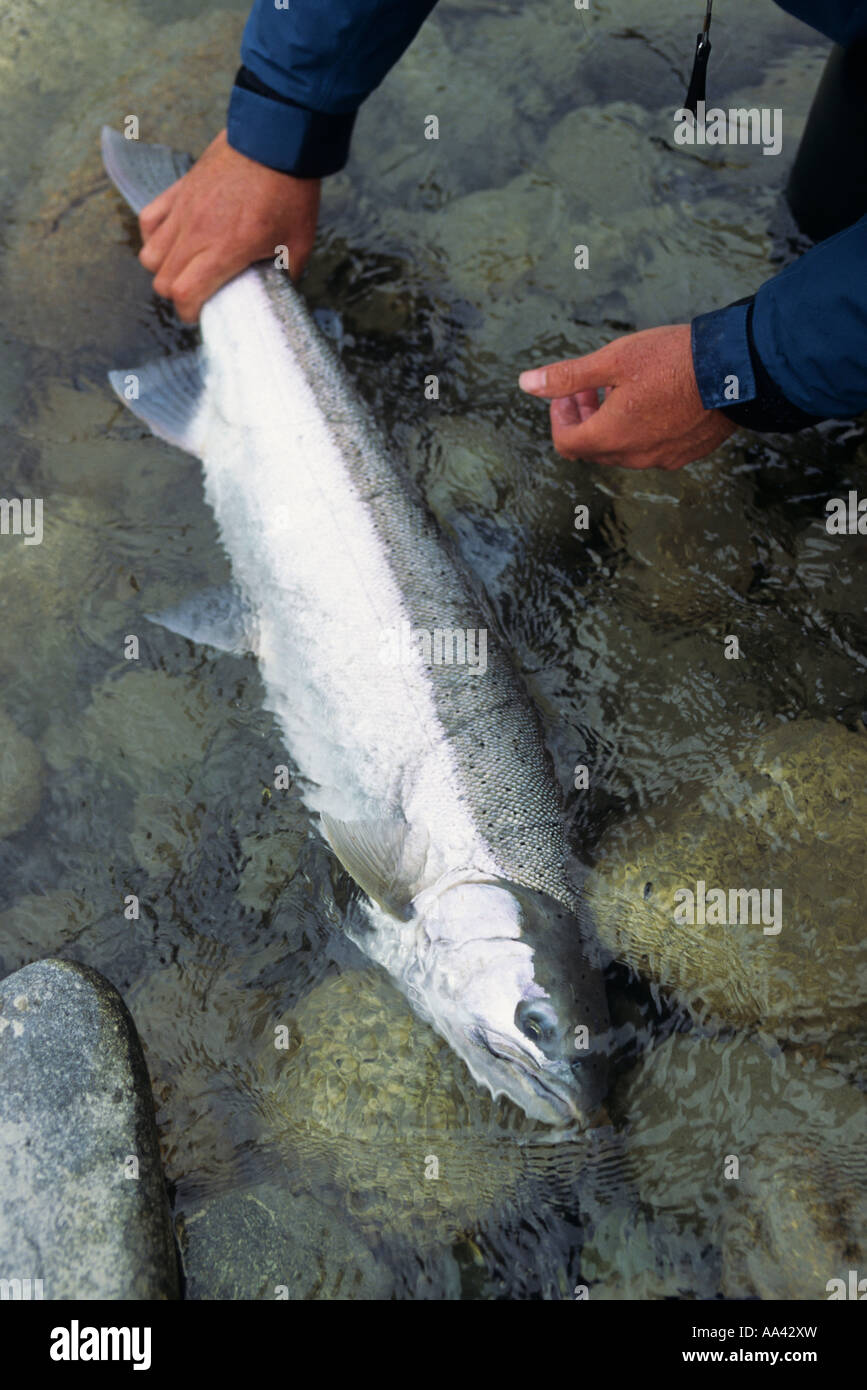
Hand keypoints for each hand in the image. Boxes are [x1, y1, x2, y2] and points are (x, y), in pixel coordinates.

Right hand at [138, 129, 320, 322]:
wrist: (277, 138)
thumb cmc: (291, 191)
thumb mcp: (299, 243)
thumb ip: (286, 276)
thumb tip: (280, 295)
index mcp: (224, 249)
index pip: (184, 293)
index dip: (189, 312)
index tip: (200, 316)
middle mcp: (196, 231)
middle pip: (162, 279)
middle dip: (177, 294)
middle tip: (196, 294)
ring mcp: (183, 209)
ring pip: (150, 253)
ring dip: (163, 268)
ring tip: (184, 269)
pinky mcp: (179, 189)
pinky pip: (148, 220)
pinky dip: (154, 236)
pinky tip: (173, 240)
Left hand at [518, 325, 735, 469]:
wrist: (738, 370)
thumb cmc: (675, 359)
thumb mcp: (614, 359)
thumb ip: (569, 376)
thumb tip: (526, 384)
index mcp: (612, 436)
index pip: (565, 443)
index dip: (559, 417)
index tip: (569, 392)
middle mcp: (635, 456)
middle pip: (592, 449)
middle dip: (583, 419)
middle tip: (591, 387)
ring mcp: (663, 459)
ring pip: (621, 451)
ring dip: (611, 425)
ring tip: (623, 390)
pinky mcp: (686, 454)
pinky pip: (650, 450)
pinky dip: (640, 430)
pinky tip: (655, 400)